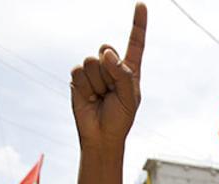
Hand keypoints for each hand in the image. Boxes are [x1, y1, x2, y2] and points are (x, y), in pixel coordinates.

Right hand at [70, 3, 146, 149]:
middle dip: (109, 70)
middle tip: (111, 91)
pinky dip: (85, 86)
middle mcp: (111, 67)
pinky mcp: (78, 79)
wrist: (101, 136)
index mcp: (130, 70)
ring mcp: (94, 72)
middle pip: (106, 49)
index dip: (138, 24)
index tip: (141, 4)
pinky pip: (78, 71)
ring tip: (101, 97)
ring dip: (97, 82)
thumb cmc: (120, 118)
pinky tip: (89, 98)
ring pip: (91, 61)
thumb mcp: (130, 97)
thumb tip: (106, 53)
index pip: (135, 43)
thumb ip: (123, 74)